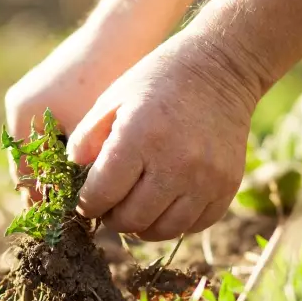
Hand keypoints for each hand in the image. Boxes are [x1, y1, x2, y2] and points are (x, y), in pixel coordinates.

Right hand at [4, 15, 158, 200]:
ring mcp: (37, 97)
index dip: (47, 204)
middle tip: (82, 212)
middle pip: (33, 164)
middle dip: (56, 188)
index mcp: (23, 116)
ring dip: (65, 170)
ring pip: (47, 150)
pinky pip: (58, 131)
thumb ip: (77, 169)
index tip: (69, 223)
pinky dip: (73, 150)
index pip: (26, 177)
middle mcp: (23, 106)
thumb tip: (74, 208)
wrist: (125, 28)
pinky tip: (101, 162)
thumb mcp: (93, 131)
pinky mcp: (56, 91)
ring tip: (93, 190)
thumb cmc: (109, 78)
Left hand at [66, 28, 259, 241]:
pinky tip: (165, 202)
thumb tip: (74, 179)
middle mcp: (175, 163)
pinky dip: (174, 221)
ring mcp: (206, 179)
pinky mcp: (227, 187)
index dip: (87, 203)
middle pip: (131, 220)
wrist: (221, 70)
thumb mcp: (113, 99)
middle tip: (110, 204)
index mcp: (139, 137)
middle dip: (112, 217)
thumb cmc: (158, 81)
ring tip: (136, 206)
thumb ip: (86, 141)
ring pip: (162, 230)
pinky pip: (194, 225)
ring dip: (142, 224)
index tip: (86, 199)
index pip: (101, 195)